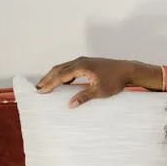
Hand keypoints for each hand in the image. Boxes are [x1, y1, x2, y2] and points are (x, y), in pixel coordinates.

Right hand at [35, 57, 162, 107]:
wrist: (128, 70)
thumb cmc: (116, 80)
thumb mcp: (100, 91)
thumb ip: (84, 97)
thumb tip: (70, 105)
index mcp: (81, 66)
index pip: (60, 75)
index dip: (49, 83)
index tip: (41, 91)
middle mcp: (80, 61)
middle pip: (58, 69)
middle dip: (47, 78)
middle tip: (38, 88)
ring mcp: (84, 61)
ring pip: (64, 67)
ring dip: (54, 76)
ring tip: (46, 85)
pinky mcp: (88, 63)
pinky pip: (71, 68)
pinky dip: (63, 74)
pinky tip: (62, 82)